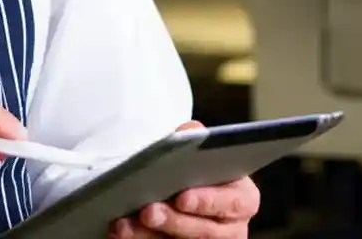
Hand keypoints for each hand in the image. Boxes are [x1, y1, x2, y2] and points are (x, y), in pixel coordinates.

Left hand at [108, 121, 260, 238]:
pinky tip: (120, 232)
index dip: (208, 201)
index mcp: (241, 199)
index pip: (233, 202)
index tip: (182, 198)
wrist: (176, 186)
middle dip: (174, 221)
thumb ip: (196, 139)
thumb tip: (189, 132)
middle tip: (148, 211)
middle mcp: (230, 228)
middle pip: (205, 232)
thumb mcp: (197, 152)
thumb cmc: (192, 169)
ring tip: (124, 225)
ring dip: (149, 236)